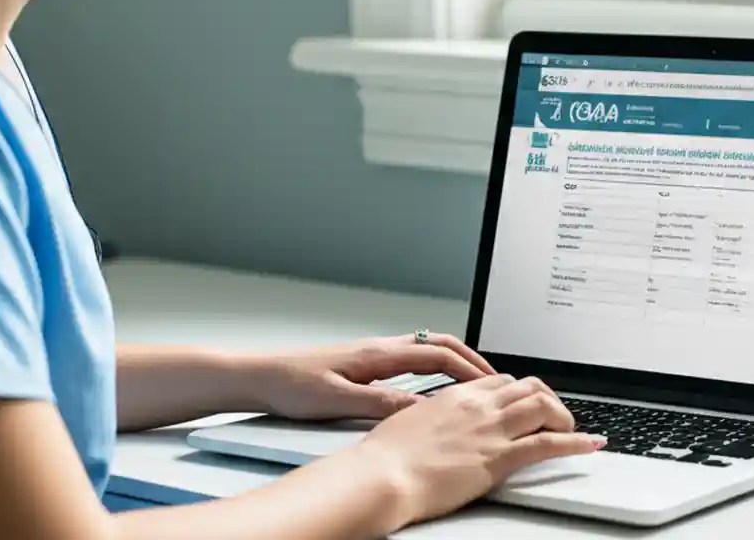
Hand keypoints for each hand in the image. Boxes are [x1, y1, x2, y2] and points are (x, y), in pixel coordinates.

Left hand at [233, 334, 497, 420]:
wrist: (259, 376)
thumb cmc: (290, 385)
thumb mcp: (338, 400)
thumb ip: (380, 404)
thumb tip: (419, 408)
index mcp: (377, 354)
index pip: (436, 355)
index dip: (468, 370)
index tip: (490, 385)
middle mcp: (378, 348)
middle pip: (438, 344)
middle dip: (470, 360)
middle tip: (494, 381)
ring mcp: (372, 354)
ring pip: (425, 349)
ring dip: (453, 363)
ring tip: (472, 385)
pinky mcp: (363, 363)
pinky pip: (410, 360)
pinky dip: (433, 369)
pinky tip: (432, 390)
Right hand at [350, 374, 606, 530]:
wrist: (382, 475)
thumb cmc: (385, 456)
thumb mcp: (408, 423)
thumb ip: (430, 418)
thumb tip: (432, 423)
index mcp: (456, 395)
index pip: (500, 380)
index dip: (519, 391)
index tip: (525, 402)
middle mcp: (478, 405)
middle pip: (528, 387)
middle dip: (547, 399)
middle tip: (553, 415)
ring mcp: (491, 429)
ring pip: (543, 406)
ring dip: (564, 416)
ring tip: (573, 429)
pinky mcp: (499, 457)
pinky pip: (548, 443)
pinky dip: (576, 443)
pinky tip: (590, 445)